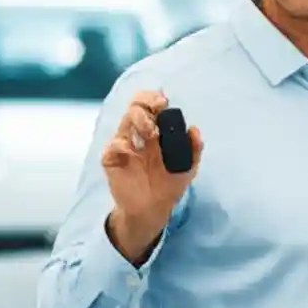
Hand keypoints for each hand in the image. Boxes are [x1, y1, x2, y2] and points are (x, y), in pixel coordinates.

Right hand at [101, 89, 203, 260]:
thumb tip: (194, 130)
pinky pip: (112, 146)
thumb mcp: (188, 168)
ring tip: (152, 133)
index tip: (163, 101)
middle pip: (135, 107)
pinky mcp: (112, 161)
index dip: (153, 97)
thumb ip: (194, 149)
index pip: (149, 105)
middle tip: (157, 110)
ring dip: (138, 120)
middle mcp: (138, 135)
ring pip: (124, 121)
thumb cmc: (169, 185)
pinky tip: (132, 151)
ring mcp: (124, 146)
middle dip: (145, 103)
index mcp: (155, 131)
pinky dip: (122, 144)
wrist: (153, 210)